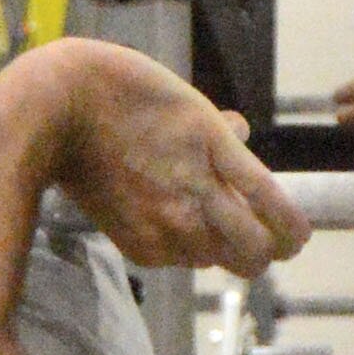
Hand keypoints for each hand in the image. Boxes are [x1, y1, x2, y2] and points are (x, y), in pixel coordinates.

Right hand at [29, 43, 311, 275]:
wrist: (58, 110)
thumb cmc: (122, 93)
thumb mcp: (187, 102)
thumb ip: (221, 132)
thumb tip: (241, 135)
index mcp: (218, 152)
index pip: (276, 214)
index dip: (292, 234)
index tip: (294, 238)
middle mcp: (198, 197)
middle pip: (254, 255)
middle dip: (262, 250)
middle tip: (256, 239)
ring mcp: (167, 225)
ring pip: (215, 261)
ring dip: (218, 249)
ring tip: (201, 222)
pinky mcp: (138, 243)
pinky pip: (176, 261)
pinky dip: (180, 249)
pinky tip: (166, 222)